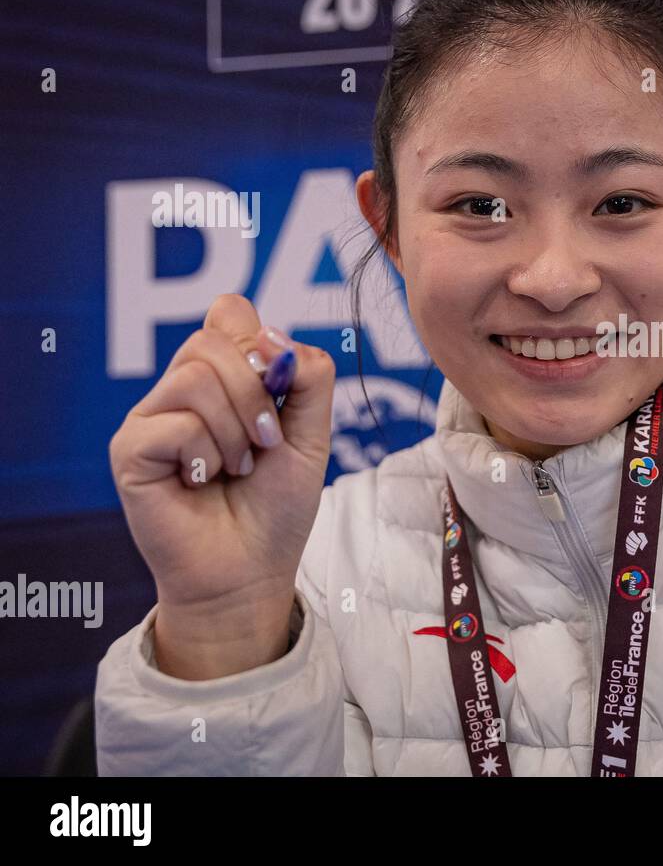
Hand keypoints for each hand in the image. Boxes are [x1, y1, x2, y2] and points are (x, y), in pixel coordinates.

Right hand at [108, 294, 334, 676]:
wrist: (252, 569)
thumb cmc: (276, 505)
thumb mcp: (313, 434)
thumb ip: (309, 378)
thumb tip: (270, 334)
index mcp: (224, 376)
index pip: (229, 312)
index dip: (259, 338)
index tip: (278, 385)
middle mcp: (182, 389)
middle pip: (213, 340)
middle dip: (256, 393)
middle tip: (266, 442)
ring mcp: (151, 417)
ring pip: (194, 377)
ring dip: (235, 429)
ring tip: (237, 467)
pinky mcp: (130, 450)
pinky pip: (174, 424)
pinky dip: (206, 455)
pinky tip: (204, 482)